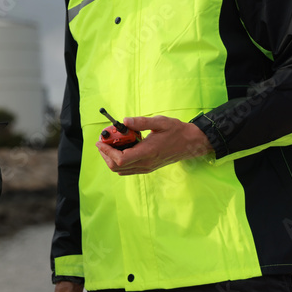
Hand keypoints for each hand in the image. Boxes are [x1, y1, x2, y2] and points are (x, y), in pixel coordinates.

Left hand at [96, 115, 211, 174]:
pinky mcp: (148, 168)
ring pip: (121, 170)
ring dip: (111, 158)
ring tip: (109, 144)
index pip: (121, 159)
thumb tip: (124, 121)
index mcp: (147, 152)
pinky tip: (120, 149)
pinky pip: (128, 170)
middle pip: (117, 166)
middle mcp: (146, 163)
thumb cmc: (176, 131)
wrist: (191, 143)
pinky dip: (119, 162)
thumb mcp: (160, 122)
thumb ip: (141, 122)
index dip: (107, 151)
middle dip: (106, 154)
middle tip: (103, 141)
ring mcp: (147, 167)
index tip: (101, 142)